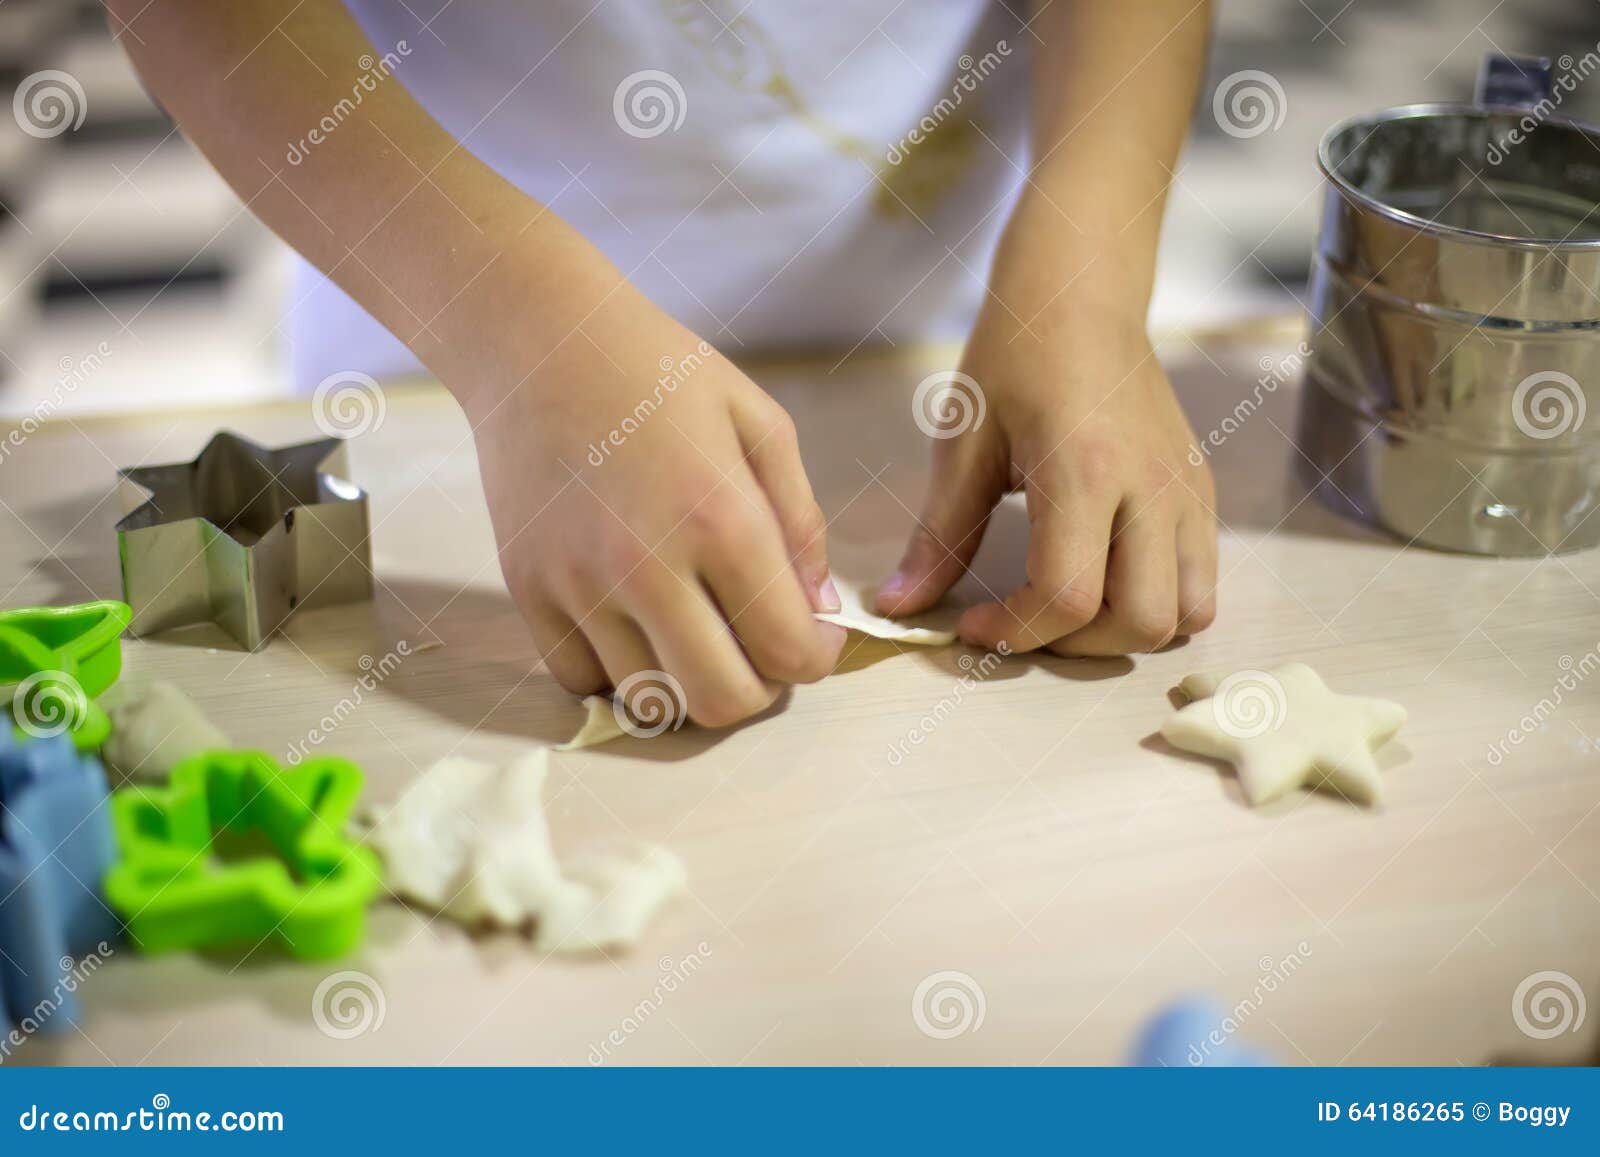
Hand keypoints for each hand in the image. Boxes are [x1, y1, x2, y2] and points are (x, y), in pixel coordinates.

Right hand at [467, 282, 845, 725]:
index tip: (812, 635)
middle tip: (758, 645)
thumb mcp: (759, 424)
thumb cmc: (658, 373)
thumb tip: (818, 611)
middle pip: (721, 702)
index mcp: (719, 520)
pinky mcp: (527, 592)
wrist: (537, 341)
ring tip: (696, 626)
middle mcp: (645, 567)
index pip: (788, 650)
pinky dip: (618, 669)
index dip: (816, 657)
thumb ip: (801, 524)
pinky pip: (582, 680)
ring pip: (652, 702)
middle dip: (758, 687)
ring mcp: (578, 586)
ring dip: (687, 680)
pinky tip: (635, 620)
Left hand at [876, 303, 1217, 655]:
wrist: (1080, 294)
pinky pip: (1202, 582)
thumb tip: (897, 607)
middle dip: (1075, 647)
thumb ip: (938, 536)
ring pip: (1187, 614)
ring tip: (1070, 605)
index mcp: (1087, 470)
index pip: (1068, 598)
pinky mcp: (1201, 491)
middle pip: (1141, 623)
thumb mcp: (964, 443)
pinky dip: (1158, 601)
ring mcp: (1187, 491)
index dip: (1016, 632)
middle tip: (1025, 620)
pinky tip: (1104, 576)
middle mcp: (1152, 487)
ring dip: (1126, 631)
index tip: (974, 623)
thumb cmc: (1016, 355)